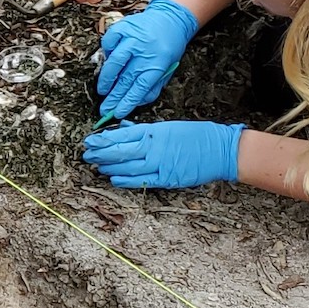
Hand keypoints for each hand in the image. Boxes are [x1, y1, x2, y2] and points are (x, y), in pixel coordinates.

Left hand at [83, 120, 244, 188]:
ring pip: (128, 167)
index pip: (122, 135)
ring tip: (97, 167)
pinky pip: (141, 181)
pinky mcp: (167, 179)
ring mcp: (160, 164)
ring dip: (110, 168)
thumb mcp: (170, 127)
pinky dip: (126, 180)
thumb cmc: (197, 135)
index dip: (104, 139)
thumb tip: (126, 129)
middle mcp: (154, 147)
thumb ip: (147, 130)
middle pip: (121, 151)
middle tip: (87, 155)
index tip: (90, 140)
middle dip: (101, 154)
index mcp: (155, 131)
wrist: (221, 150)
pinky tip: (114, 179)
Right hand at [96, 0, 199, 120]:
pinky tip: (107, 62)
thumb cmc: (169, 46)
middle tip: (104, 108)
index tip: (117, 112)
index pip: (140, 87)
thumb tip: (136, 102)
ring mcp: (133, 37)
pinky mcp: (123, 26)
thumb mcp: (168, 67)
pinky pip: (109, 42)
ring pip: (115, 61)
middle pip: (126, 78)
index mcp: (158, 62)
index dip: (127, 101)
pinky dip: (106, 53)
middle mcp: (145, 50)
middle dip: (114, 96)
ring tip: (102, 90)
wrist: (171, 18)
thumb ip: (153, 85)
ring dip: (107, 79)